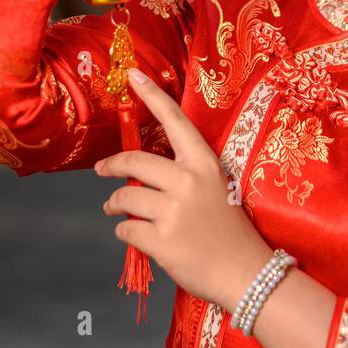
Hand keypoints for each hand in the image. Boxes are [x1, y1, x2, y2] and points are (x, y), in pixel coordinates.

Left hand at [94, 67, 274, 312]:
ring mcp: (173, 211)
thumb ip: (182, 175)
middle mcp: (188, 181)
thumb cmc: (230, 230)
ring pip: (124, 199)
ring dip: (114, 206)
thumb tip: (139, 174)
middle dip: (111, 166)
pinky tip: (138, 237)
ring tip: (116, 210)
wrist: (246, 273)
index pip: (174, 121)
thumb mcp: (215, 188)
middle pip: (133, 162)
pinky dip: (126, 232)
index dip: (152, 95)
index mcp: (204, 164)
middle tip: (101, 170)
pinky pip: (126, 229)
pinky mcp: (161, 241)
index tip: (132, 74)